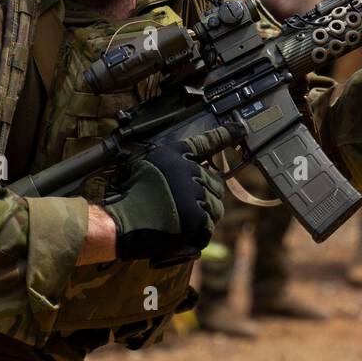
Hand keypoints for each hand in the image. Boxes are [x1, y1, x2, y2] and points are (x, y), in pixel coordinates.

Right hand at [103, 131, 227, 263]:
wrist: (121, 223)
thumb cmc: (128, 198)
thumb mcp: (146, 166)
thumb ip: (172, 163)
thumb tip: (196, 165)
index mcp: (174, 155)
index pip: (205, 142)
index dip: (223, 136)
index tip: (239, 129)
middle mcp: (189, 170)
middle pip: (215, 183)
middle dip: (204, 195)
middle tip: (181, 206)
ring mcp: (195, 193)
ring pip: (215, 205)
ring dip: (202, 214)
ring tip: (178, 218)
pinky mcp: (198, 216)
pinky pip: (209, 224)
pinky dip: (198, 231)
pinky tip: (180, 230)